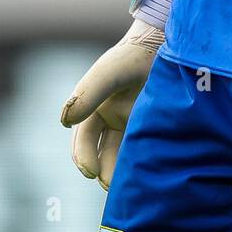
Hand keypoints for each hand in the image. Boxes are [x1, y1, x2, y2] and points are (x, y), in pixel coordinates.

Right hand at [59, 18, 164, 189]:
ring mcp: (135, 123)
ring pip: (124, 155)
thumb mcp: (110, 72)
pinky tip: (151, 174)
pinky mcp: (156, 125)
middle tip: (110, 186)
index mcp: (95, 108)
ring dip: (122, 172)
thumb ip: (89, 93)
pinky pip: (146, 149)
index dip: (83, 157)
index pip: (83, 140)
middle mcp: (113, 119)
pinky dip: (144, 163)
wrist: (167, 43)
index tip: (89, 172)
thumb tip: (65, 121)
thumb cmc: (133, 55)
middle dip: (103, 172)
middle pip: (102, 154)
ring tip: (130, 188)